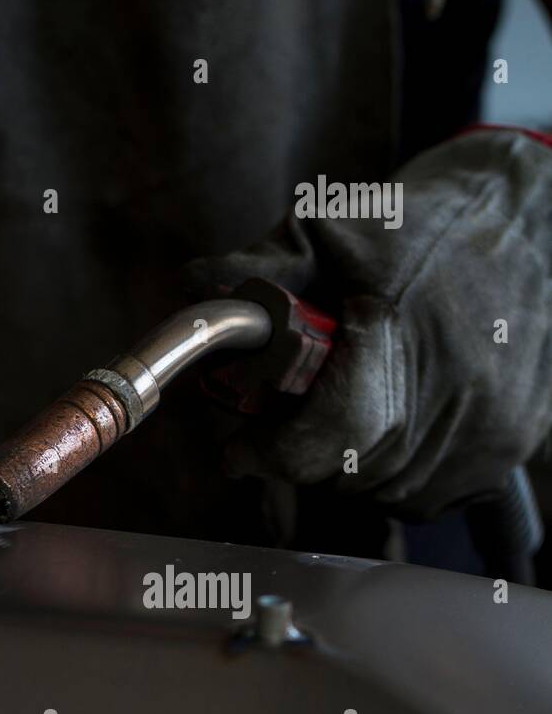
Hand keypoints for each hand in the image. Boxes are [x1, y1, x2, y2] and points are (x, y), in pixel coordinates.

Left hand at [185, 130, 551, 518]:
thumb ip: (258, 264)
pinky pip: (427, 497)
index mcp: (400, 336)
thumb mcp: (325, 224)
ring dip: (342, 465)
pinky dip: (390, 474)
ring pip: (382, 492)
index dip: (271, 452)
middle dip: (297, 453)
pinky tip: (380, 426)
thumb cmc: (414, 220)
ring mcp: (488, 428)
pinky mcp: (509, 445)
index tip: (238, 451)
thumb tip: (195, 287)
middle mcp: (454, 394)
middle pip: (344, 471)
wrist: (519, 217)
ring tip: (334, 409)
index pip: (327, 436)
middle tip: (277, 419)